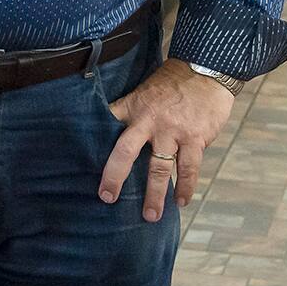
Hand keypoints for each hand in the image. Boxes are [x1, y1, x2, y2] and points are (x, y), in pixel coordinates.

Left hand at [98, 59, 234, 221]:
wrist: (206, 69)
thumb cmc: (172, 82)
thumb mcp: (144, 90)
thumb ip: (132, 112)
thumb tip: (116, 133)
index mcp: (132, 107)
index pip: (107, 125)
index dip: (92, 142)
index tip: (80, 161)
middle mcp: (149, 121)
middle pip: (126, 152)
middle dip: (115, 176)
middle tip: (107, 197)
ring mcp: (173, 131)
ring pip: (160, 168)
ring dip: (156, 194)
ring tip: (151, 216)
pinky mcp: (195, 138)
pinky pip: (189, 168)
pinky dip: (186, 186)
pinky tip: (182, 201)